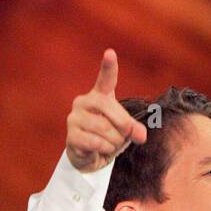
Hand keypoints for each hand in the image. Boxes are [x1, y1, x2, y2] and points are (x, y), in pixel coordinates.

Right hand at [65, 48, 146, 172]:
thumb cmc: (109, 137)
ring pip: (104, 128)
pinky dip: (104, 149)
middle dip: (123, 125)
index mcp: (100, 96)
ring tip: (111, 144)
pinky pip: (96, 142)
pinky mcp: (70, 135)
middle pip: (110, 107)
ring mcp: (75, 117)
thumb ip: (134, 129)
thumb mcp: (125, 131)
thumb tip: (140, 136)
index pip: (105, 79)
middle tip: (125, 136)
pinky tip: (100, 150)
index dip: (108, 66)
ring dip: (114, 141)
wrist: (90, 157)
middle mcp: (84, 102)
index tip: (110, 53)